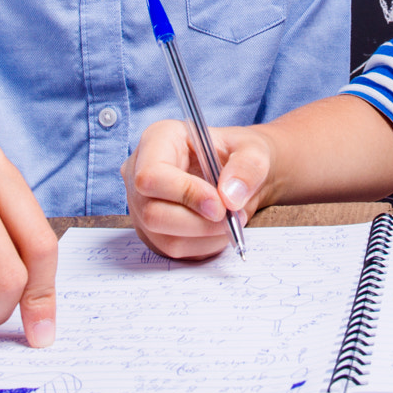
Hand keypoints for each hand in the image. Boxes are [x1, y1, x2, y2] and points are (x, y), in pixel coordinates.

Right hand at [123, 119, 272, 259]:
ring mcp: (140, 206)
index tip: (219, 203)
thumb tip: (231, 197)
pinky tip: (218, 230)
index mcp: (157, 140)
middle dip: (199, 222)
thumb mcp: (253, 150)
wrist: (239, 176)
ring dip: (205, 237)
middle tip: (231, 216)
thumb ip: (247, 168)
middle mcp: (139, 173)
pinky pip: (173, 251)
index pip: (151, 175)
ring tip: (231, 221)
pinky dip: (203, 247)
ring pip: (164, 238)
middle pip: (153, 213)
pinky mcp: (152, 232)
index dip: (185, 193)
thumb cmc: (239, 155)